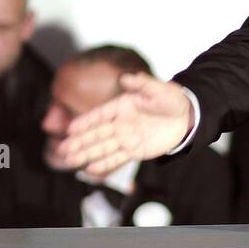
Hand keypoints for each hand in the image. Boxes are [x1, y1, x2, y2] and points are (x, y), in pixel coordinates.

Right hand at [56, 72, 192, 173]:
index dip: (85, 122)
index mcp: (121, 106)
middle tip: (62, 149)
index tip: (70, 129)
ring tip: (69, 161)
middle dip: (79, 142)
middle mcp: (120, 123)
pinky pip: (117, 159)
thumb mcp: (159, 89)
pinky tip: (89, 170)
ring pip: (102, 147)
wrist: (186, 117)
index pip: (100, 115)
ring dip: (86, 154)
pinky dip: (104, 164)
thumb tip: (126, 77)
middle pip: (96, 134)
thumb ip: (143, 84)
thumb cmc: (172, 100)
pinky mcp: (134, 151)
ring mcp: (126, 138)